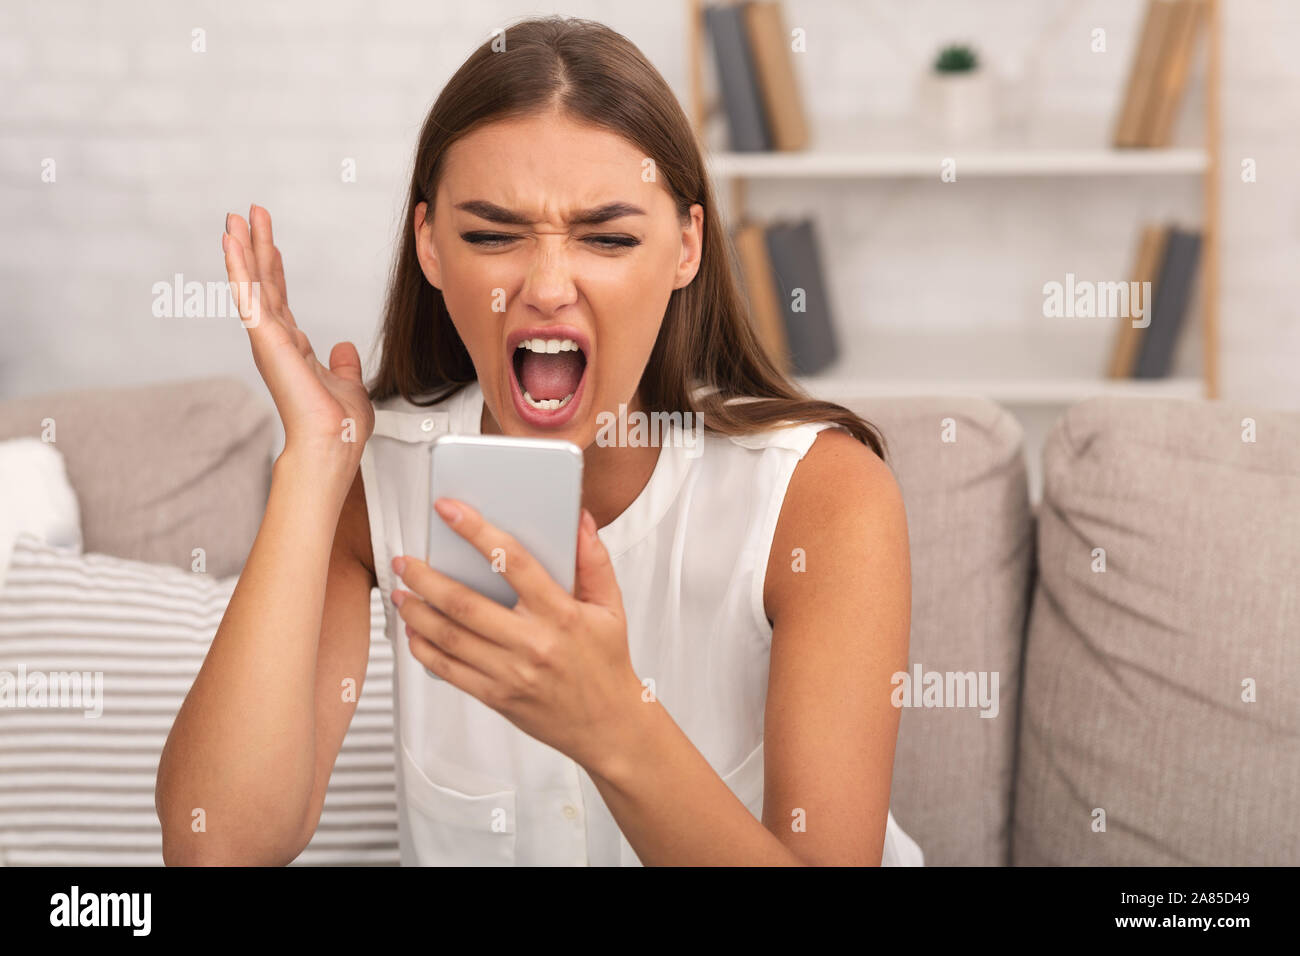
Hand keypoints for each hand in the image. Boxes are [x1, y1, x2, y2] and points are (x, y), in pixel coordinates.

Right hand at [222, 205, 372, 467]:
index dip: (273, 268)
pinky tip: (231, 242)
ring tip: (233, 218)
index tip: (269, 242)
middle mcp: (276, 340)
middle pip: (262, 283)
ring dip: (242, 249)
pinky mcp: (266, 339)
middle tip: (248, 214)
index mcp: (292, 347)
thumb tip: (344, 348)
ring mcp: (268, 339)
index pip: (279, 298)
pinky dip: (239, 268)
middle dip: (255, 247)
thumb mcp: (348, 385)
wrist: (334, 443)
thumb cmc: (339, 426)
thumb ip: (343, 365)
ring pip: (252, 284)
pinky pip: (250, 296)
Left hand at [391, 500, 644, 772]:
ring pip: (450, 637)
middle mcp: (533, 643)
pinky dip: (425, 650)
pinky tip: (413, 633)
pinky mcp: (497, 696)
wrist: (607, 726)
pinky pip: (450, 671)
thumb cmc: (605, 663)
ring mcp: (511, 673)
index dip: (477, 531)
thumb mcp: (610, 607)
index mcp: (561, 613)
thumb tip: (579, 520)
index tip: (449, 510)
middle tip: (405, 561)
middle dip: (426, 577)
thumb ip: (594, 561)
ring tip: (400, 593)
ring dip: (417, 612)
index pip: (512, 561)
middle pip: (465, 602)